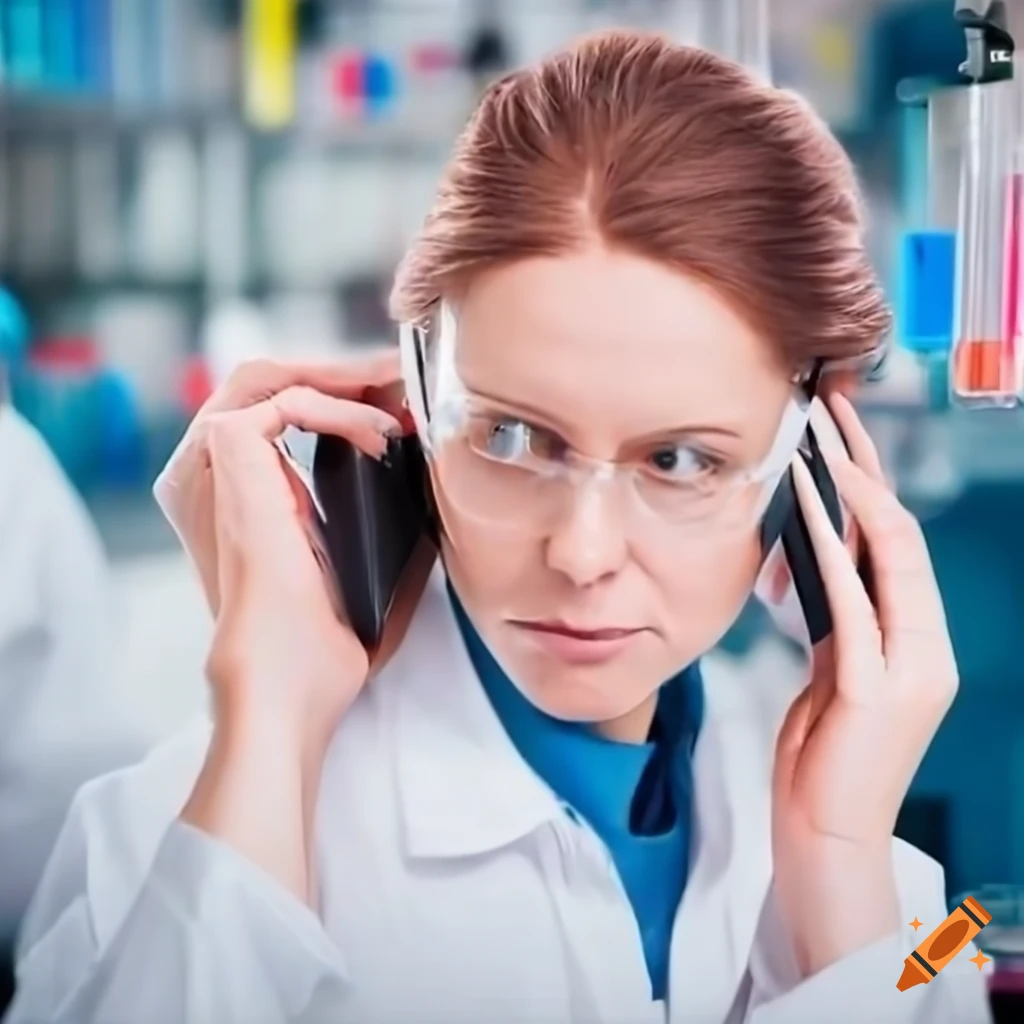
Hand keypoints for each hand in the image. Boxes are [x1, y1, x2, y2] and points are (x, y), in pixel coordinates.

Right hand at [154, 354, 405, 749]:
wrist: (292, 682)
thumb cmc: (325, 646)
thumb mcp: (370, 569)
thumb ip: (390, 526)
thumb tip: (435, 489)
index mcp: (250, 500)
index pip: (281, 417)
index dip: (341, 400)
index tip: (401, 407)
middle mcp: (225, 478)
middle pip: (272, 385)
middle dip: (340, 374)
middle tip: (399, 378)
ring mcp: (220, 470)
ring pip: (267, 379)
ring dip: (337, 376)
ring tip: (393, 389)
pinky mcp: (230, 466)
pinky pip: (281, 403)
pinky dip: (334, 407)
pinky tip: (377, 434)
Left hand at [770, 392, 957, 973]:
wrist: (825, 838)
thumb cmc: (822, 760)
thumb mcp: (831, 678)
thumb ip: (839, 626)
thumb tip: (820, 567)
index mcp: (913, 641)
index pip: (895, 544)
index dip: (868, 482)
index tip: (837, 432)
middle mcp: (924, 646)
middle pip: (900, 533)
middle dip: (867, 465)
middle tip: (835, 407)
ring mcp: (909, 669)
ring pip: (889, 557)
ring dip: (851, 490)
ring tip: (821, 436)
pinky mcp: (876, 692)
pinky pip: (855, 604)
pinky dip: (830, 547)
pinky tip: (807, 505)